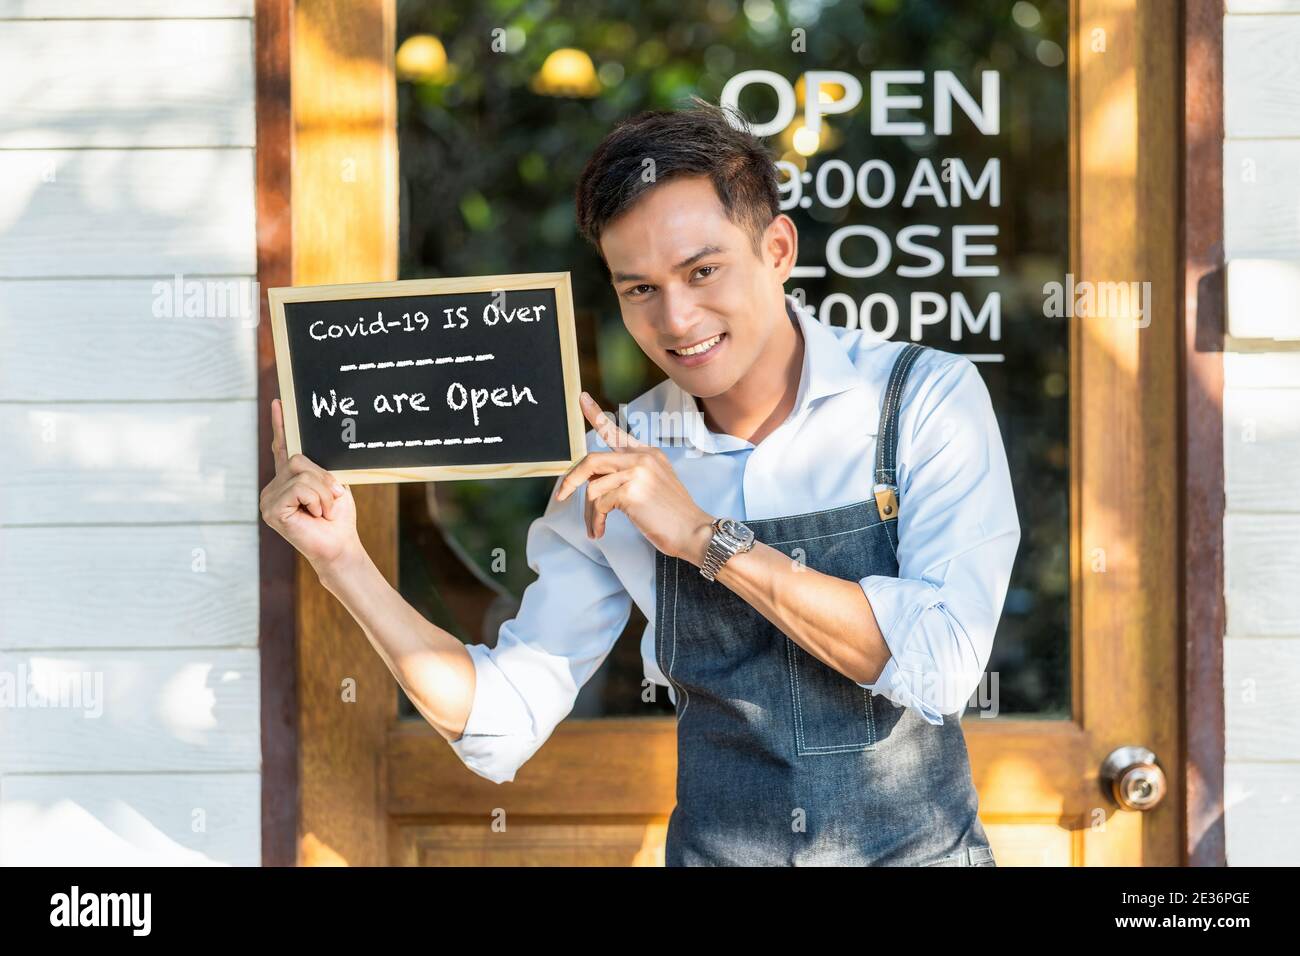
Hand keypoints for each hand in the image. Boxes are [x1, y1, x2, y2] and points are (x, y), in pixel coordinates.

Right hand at [259, 398, 361, 573]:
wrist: (340, 545)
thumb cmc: (338, 518)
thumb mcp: (332, 484)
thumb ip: (319, 467)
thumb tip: (310, 451)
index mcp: (290, 478)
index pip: (283, 447)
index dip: (281, 424)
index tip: (279, 402)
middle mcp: (275, 485)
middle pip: (298, 458)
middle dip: (324, 477)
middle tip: (334, 498)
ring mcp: (269, 498)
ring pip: (301, 472)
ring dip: (323, 492)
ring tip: (324, 511)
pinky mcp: (271, 509)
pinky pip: (299, 488)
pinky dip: (316, 500)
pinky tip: (315, 516)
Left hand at [555, 391, 713, 563]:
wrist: (694, 532)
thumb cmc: (673, 515)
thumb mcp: (653, 485)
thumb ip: (627, 475)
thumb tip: (594, 480)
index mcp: (648, 453)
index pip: (615, 431)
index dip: (595, 414)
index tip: (582, 398)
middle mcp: (642, 458)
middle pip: (592, 460)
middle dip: (571, 480)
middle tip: (561, 495)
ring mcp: (637, 472)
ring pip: (593, 488)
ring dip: (590, 513)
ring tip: (597, 527)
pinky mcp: (631, 491)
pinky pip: (599, 504)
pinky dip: (597, 521)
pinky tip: (602, 530)